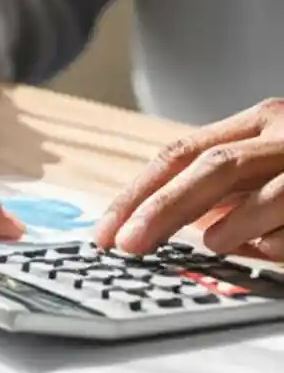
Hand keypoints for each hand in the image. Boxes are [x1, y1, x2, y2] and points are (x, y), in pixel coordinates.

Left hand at [96, 99, 283, 256]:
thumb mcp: (262, 168)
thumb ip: (216, 189)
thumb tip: (153, 225)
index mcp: (258, 123)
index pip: (181, 154)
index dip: (137, 194)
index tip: (105, 232)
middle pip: (213, 166)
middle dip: (164, 208)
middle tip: (128, 244)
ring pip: (269, 196)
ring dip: (234, 227)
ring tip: (219, 244)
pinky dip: (278, 245)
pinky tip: (274, 249)